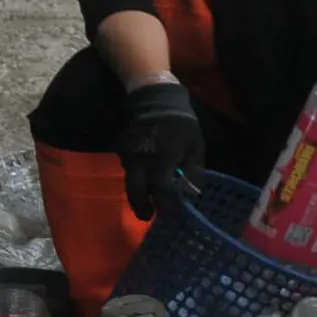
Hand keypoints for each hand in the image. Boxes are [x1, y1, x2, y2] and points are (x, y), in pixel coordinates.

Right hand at [117, 80, 205, 220]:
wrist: (155, 99)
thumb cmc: (181, 124)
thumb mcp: (196, 146)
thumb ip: (194, 171)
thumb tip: (192, 194)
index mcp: (162, 157)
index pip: (160, 188)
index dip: (165, 204)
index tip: (170, 215)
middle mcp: (141, 157)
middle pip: (136, 189)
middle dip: (141, 206)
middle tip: (148, 217)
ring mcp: (127, 153)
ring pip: (130, 180)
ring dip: (138, 193)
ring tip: (149, 202)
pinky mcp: (120, 149)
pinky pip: (128, 169)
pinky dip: (136, 177)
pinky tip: (145, 179)